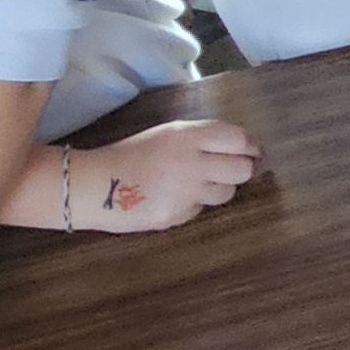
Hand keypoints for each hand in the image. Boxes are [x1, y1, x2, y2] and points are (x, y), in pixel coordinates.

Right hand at [67, 117, 263, 231]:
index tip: (253, 150)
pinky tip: (175, 197)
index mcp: (187, 136)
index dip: (251, 145)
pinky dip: (195, 203)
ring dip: (220, 187)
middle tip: (236, 168)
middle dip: (243, 168)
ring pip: (226, 192)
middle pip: (242, 169)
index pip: (238, 139)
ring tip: (198, 182)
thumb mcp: (166, 134)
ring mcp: (186, 192)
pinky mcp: (179, 216)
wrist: (96, 185)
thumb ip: (200, 138)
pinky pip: (201, 208)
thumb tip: (240, 146)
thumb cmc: (130, 154)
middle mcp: (192, 163)